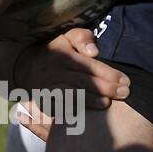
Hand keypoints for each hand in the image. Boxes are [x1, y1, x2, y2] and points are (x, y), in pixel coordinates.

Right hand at [10, 27, 130, 141]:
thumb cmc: (56, 51)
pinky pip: (60, 107)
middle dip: (106, 88)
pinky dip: (75, 110)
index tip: (126, 80)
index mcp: (60, 54)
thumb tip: (94, 52)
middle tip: (125, 93)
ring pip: (71, 94)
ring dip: (91, 100)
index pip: (87, 65)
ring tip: (108, 103)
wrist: (27, 68)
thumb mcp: (67, 38)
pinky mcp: (43, 101)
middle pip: (82, 80)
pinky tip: (89, 113)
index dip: (108, 73)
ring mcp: (46, 87)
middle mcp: (52, 71)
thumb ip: (82, 38)